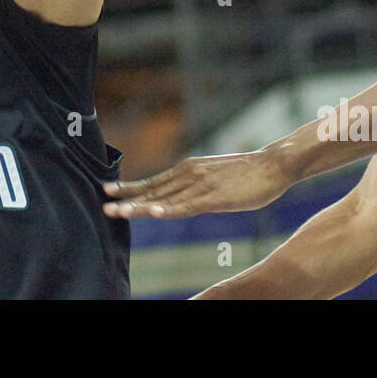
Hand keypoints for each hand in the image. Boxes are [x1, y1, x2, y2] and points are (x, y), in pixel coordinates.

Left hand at [101, 150, 287, 218]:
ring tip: (119, 211)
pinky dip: (171, 209)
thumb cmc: (246, 173)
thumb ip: (196, 185)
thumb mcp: (214, 176)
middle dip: (128, 199)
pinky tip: (156, 213)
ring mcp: (201, 186)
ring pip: (166, 198)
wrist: (272, 164)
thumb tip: (182, 195)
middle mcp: (190, 175)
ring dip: (141, 206)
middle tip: (104, 204)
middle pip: (154, 190)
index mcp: (189, 169)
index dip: (131, 188)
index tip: (109, 191)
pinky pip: (189, 206)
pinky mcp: (216, 197)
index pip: (154, 182)